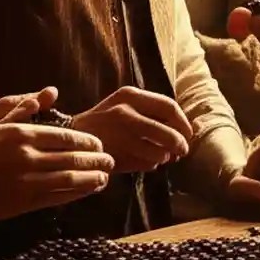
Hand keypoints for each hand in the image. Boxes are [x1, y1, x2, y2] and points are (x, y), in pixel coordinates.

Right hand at [0, 87, 113, 223]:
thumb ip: (18, 105)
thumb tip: (47, 93)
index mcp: (22, 134)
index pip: (67, 137)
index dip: (88, 142)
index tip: (99, 144)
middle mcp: (28, 157)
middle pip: (74, 157)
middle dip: (97, 160)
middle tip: (110, 161)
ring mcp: (26, 181)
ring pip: (70, 179)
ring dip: (91, 178)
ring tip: (104, 178)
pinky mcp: (21, 203)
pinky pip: (56, 198)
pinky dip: (74, 194)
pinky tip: (85, 191)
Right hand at [71, 86, 192, 173]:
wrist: (71, 138)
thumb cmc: (106, 123)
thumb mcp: (124, 106)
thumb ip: (150, 112)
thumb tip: (183, 129)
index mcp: (130, 95)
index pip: (168, 106)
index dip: (183, 122)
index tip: (188, 133)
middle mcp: (124, 111)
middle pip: (167, 131)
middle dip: (180, 144)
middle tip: (183, 151)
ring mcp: (119, 134)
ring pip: (158, 150)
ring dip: (165, 157)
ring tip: (163, 157)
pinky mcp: (114, 154)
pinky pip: (145, 163)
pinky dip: (152, 165)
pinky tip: (147, 162)